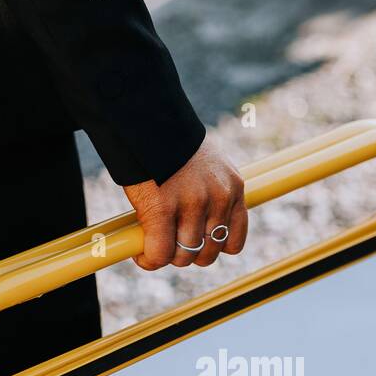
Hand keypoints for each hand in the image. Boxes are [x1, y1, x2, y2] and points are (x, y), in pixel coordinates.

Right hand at [122, 134, 247, 269]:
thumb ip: (209, 193)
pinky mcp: (162, 209)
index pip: (234, 242)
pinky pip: (159, 253)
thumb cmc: (170, 142)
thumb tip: (196, 229)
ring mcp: (192, 204)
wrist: (147, 117)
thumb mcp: (206, 166)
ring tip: (151, 242)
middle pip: (207, 254)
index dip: (211, 248)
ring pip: (183, 256)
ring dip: (165, 255)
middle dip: (186, 254)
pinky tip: (141, 254)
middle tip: (168, 241)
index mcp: (233, 187)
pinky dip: (149, 259)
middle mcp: (218, 197)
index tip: (194, 242)